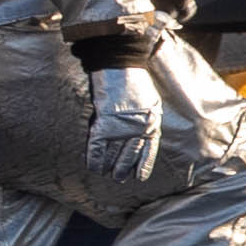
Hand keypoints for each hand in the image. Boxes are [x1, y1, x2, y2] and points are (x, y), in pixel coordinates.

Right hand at [80, 63, 166, 188]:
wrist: (121, 66)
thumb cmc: (134, 81)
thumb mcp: (149, 101)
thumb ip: (145, 118)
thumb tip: (140, 132)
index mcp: (152, 122)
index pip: (149, 150)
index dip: (143, 164)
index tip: (139, 177)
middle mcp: (138, 128)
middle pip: (130, 154)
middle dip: (124, 168)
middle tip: (119, 178)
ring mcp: (121, 127)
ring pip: (114, 154)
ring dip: (110, 166)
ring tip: (108, 175)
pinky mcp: (104, 124)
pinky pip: (97, 147)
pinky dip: (94, 158)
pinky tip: (93, 167)